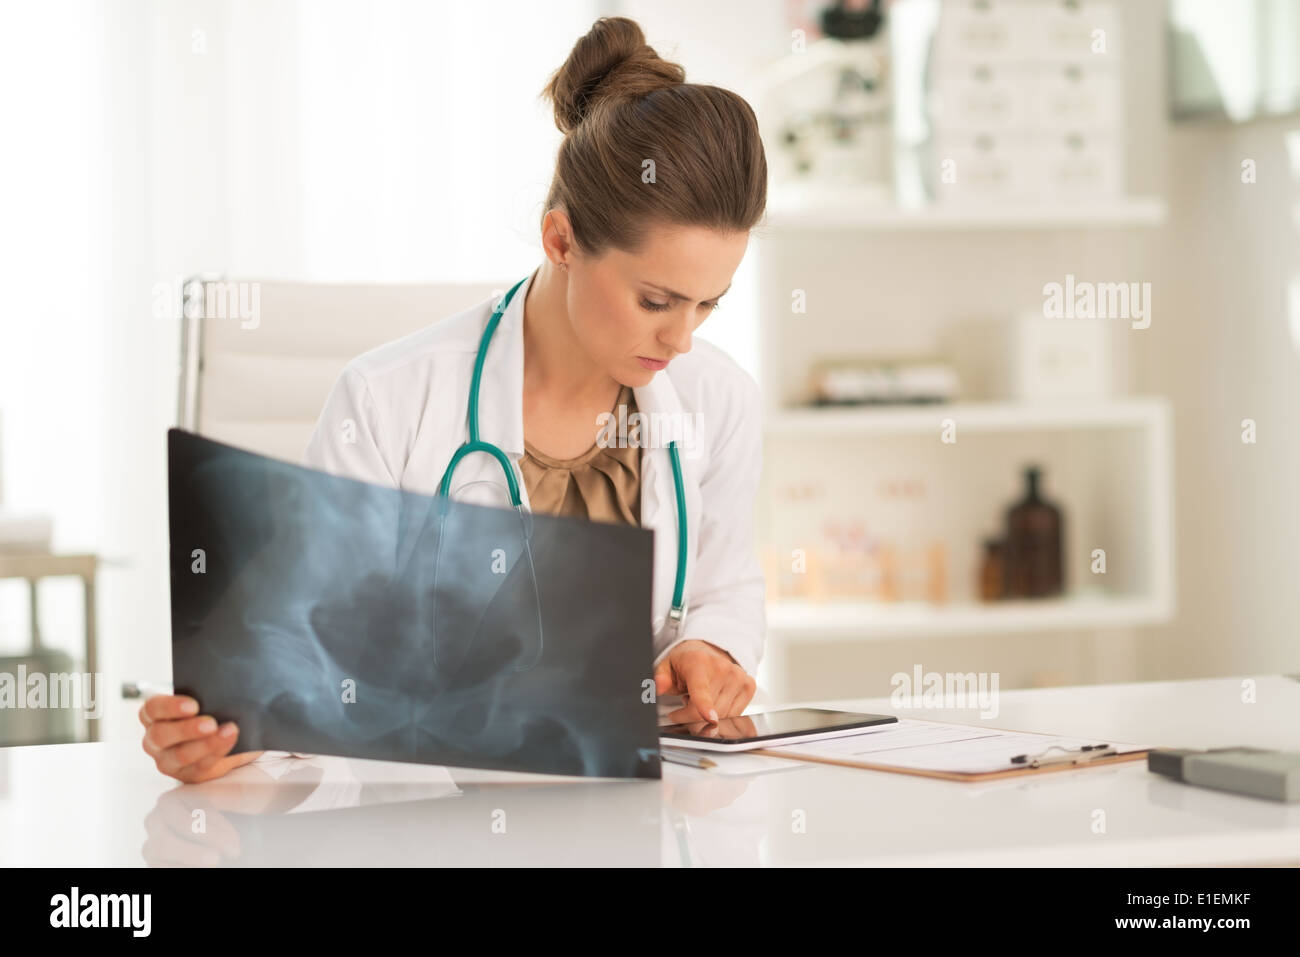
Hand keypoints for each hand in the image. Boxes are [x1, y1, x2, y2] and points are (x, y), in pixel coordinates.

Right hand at [140, 694, 263, 782]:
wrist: (222, 737)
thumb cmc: (207, 712)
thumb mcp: (203, 701)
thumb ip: (206, 695)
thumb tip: (224, 690)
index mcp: (153, 716)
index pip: (152, 709)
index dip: (170, 707)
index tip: (194, 706)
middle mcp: (154, 739)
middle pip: (161, 735)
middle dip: (187, 729)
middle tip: (211, 723)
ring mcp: (167, 759)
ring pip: (180, 755)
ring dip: (205, 744)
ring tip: (228, 732)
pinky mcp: (186, 773)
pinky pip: (200, 766)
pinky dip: (218, 752)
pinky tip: (230, 741)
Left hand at [654, 639, 755, 723]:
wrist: (710, 651)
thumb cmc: (687, 662)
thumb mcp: (667, 666)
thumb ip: (661, 677)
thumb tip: (659, 686)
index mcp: (699, 662)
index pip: (701, 689)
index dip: (704, 706)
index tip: (710, 717)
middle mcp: (722, 668)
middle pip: (707, 711)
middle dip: (689, 716)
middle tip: (682, 705)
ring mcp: (738, 677)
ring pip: (721, 715)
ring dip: (706, 714)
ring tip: (699, 698)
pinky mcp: (749, 685)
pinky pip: (734, 714)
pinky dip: (722, 713)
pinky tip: (714, 700)